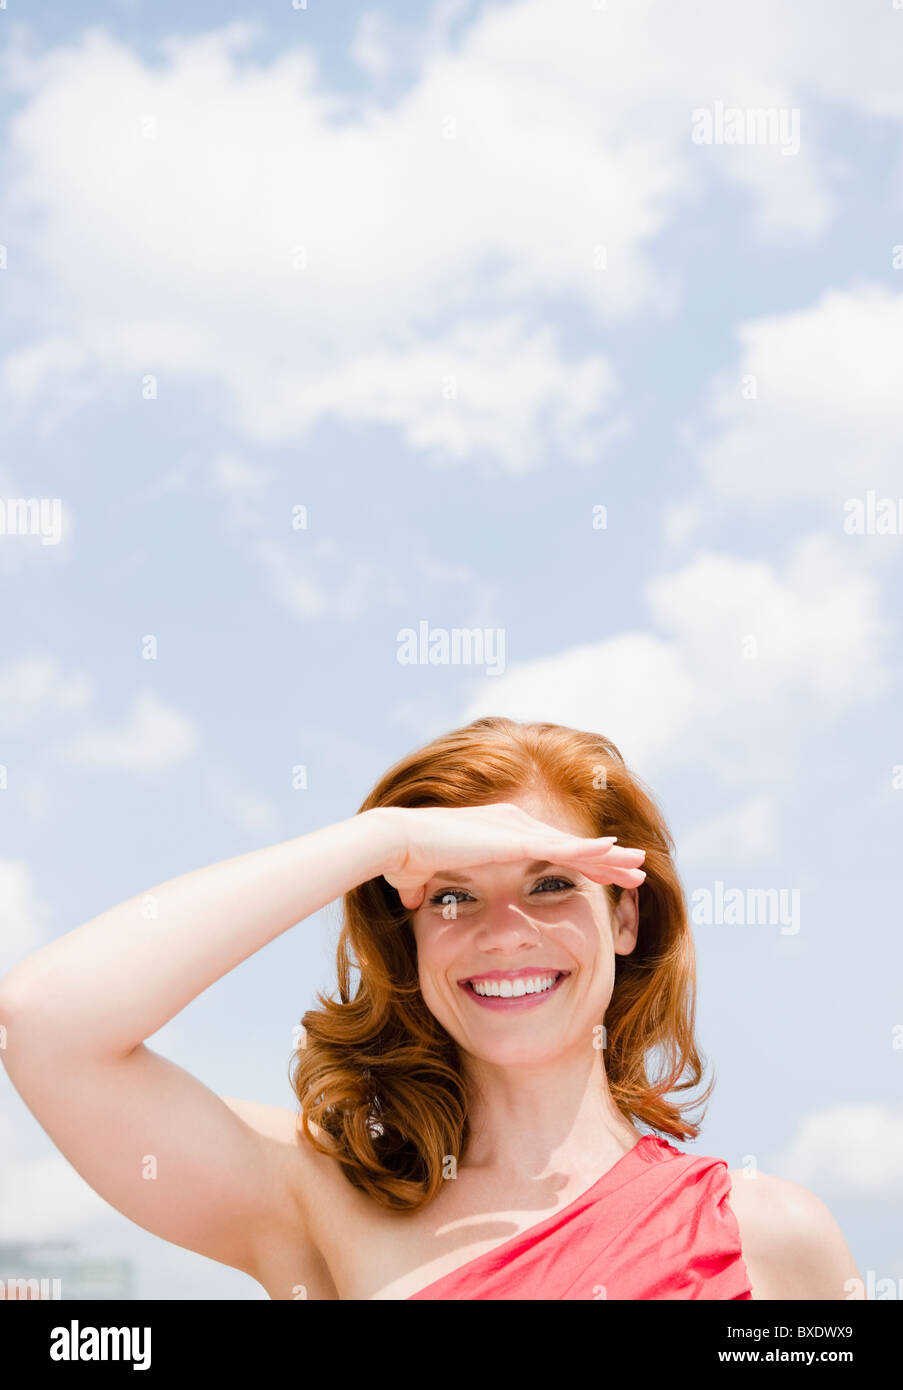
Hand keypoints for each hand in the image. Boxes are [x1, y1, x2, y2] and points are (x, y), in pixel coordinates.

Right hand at [377, 801, 646, 910]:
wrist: (396, 843)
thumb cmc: (405, 859)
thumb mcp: (424, 878)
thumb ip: (426, 887)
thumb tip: (413, 900)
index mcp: (499, 832)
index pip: (550, 851)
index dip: (580, 864)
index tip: (604, 877)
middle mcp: (514, 824)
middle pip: (572, 846)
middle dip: (606, 860)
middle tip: (637, 871)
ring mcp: (517, 829)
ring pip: (576, 846)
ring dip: (610, 858)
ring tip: (640, 868)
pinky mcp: (516, 839)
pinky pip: (562, 849)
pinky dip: (590, 852)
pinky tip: (615, 856)